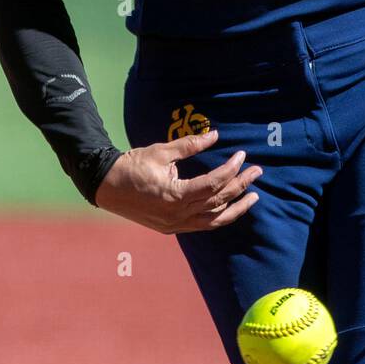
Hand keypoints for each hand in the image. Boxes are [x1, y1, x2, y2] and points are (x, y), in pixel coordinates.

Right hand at [93, 129, 262, 231]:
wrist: (107, 185)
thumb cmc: (133, 165)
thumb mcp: (162, 151)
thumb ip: (190, 144)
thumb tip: (215, 135)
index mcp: (175, 195)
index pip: (213, 184)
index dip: (230, 169)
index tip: (241, 155)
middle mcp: (178, 215)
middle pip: (218, 201)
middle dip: (240, 185)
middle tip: (257, 170)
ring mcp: (175, 224)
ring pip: (214, 220)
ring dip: (236, 208)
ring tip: (254, 196)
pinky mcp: (172, 228)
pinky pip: (203, 225)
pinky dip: (219, 218)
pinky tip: (231, 208)